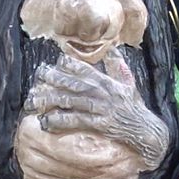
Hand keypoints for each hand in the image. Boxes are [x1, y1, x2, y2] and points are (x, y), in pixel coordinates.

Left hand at [25, 53, 168, 167]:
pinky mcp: (100, 124)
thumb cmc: (135, 107)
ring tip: (33, 101)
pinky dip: (60, 120)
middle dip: (54, 78)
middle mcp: (103, 94)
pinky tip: (46, 121)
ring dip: (51, 100)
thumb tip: (112, 49)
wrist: (146, 130)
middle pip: (74, 83)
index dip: (69, 64)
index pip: (86, 69)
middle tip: (37, 76)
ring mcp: (101, 109)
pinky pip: (76, 121)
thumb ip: (118, 66)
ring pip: (72, 101)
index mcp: (108, 82)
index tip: (54, 62)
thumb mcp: (129, 84)